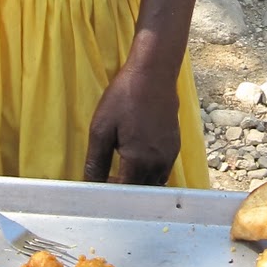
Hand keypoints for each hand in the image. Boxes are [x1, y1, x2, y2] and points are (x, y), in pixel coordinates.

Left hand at [83, 55, 180, 185]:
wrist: (153, 74)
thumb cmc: (125, 97)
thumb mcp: (101, 129)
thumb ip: (96, 161)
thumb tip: (90, 183)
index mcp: (139, 161)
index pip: (125, 192)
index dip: (111, 192)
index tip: (101, 182)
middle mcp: (159, 163)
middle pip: (142, 191)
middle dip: (125, 188)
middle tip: (109, 175)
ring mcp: (170, 155)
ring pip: (155, 182)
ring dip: (139, 181)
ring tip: (123, 166)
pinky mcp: (176, 145)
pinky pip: (164, 169)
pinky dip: (151, 171)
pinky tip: (139, 155)